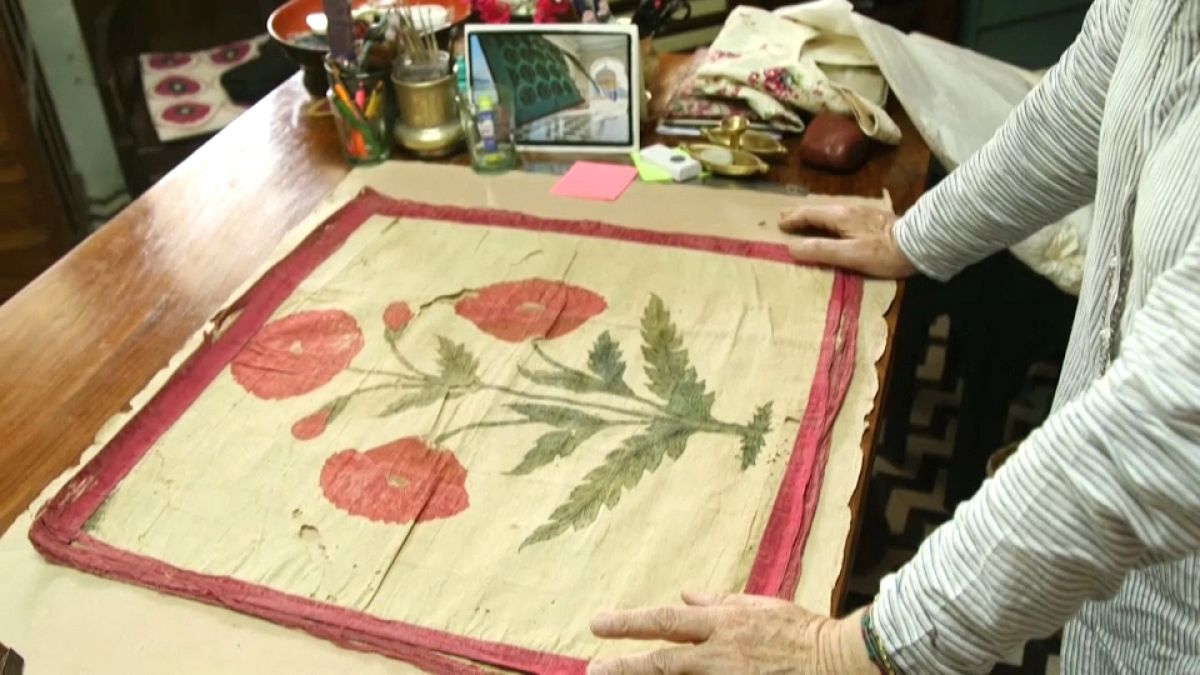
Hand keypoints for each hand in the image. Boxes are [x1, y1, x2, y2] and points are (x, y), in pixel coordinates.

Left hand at [588, 591, 875, 673]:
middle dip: (624, 666)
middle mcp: (720, 652)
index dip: (629, 622)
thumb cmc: (802, 631)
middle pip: (662, 661)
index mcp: (723, 623)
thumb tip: (688, 594)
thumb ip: (719, 603)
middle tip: (592, 671)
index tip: (597, 624)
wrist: (840, 660)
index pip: (666, 620)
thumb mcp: (759, 606)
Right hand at [779, 204, 915, 278]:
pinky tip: (835, 223)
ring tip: (806, 219)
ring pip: (831, 211)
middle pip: (819, 210)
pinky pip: (842, 215)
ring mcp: (863, 212)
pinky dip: (829, 218)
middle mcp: (849, 210)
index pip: (810, 214)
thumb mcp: (850, 255)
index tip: (779, 223)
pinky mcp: (874, 218)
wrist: (921, 243)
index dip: (793, 219)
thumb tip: (792, 248)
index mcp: (840, 217)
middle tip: (785, 216)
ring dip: (815, 215)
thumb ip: (821, 250)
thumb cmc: (884, 252)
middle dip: (801, 213)